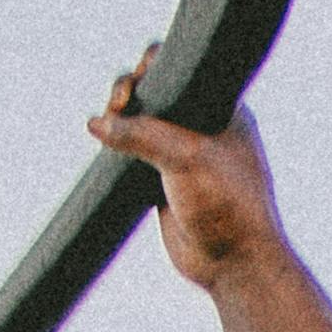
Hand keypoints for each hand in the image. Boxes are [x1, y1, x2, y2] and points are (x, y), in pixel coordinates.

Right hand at [85, 78, 288, 288]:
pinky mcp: (163, 179)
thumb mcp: (185, 157)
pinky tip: (102, 142)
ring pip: (141, 122)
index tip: (136, 84)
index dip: (153, 67)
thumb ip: (140, 134)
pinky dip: (116, 145)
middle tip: (117, 104)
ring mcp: (182, 154)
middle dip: (130, 90)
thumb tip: (95, 124)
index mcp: (224, 110)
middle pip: (156, 91)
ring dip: (118, 118)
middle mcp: (204, 127)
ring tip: (106, 124)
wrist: (235, 264)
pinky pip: (133, 152)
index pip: (183, 70)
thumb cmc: (227, 205)